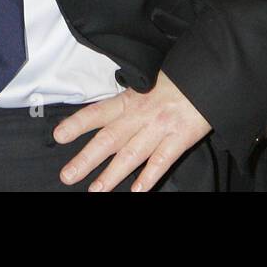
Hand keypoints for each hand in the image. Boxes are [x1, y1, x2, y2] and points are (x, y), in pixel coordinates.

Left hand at [53, 72, 210, 191]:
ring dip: (112, 174)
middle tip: (68, 175)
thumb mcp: (146, 85)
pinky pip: (162, 160)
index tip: (59, 135)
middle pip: (109, 139)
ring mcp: (160, 127)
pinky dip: (149, 176)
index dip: (78, 123)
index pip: (99, 111)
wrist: (207, 76)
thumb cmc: (176, 82)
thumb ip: (128, 103)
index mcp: (131, 100)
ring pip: (131, 154)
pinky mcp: (180, 137)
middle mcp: (141, 114)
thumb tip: (107, 119)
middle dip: (87, 159)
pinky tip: (137, 191)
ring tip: (95, 190)